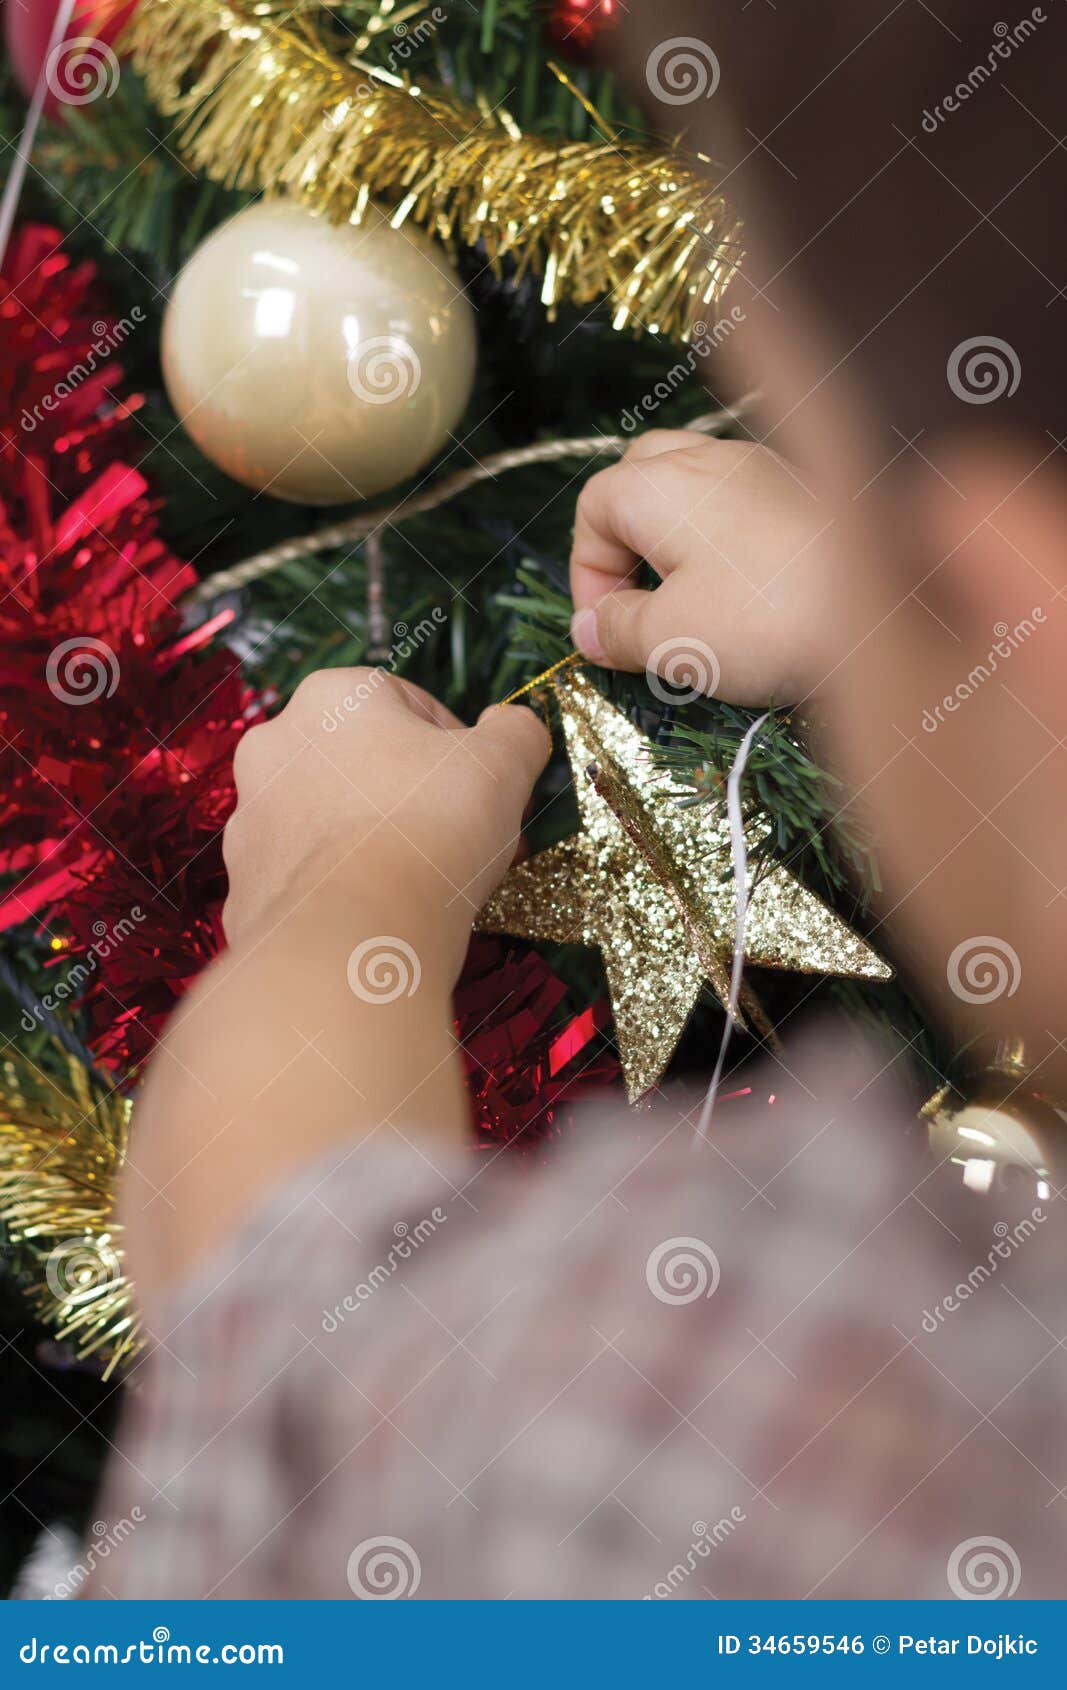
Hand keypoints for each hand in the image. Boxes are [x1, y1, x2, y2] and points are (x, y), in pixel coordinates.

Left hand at [222, 669, 549, 975]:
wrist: (353, 938)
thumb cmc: (430, 830)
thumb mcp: (504, 764)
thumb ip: (516, 731)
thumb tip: (512, 726)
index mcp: (332, 697)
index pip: (412, 706)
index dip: (461, 752)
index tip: (485, 795)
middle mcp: (275, 746)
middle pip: (365, 763)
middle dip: (415, 797)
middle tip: (461, 840)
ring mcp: (249, 818)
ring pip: (332, 820)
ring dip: (376, 839)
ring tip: (424, 883)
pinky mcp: (243, 884)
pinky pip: (307, 877)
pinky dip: (341, 888)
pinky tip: (379, 912)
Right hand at [569, 433, 831, 704]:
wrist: (890, 602)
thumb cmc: (764, 615)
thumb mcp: (670, 639)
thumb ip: (618, 631)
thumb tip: (589, 630)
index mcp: (659, 483)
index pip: (593, 508)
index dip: (587, 574)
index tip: (607, 631)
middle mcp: (711, 459)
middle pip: (642, 474)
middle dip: (628, 534)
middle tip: (641, 596)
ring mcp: (767, 470)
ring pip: (699, 483)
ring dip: (681, 535)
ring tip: (693, 596)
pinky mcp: (813, 494)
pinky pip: (748, 503)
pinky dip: (731, 539)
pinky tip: (752, 590)